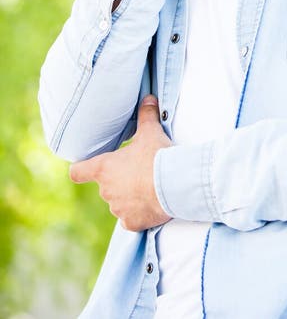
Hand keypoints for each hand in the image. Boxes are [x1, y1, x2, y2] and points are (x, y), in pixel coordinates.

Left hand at [69, 96, 172, 231]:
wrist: (173, 185)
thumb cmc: (157, 156)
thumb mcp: (151, 132)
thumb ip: (147, 115)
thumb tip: (148, 98)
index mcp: (104, 168)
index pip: (77, 172)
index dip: (81, 168)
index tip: (84, 166)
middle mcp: (106, 191)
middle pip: (105, 185)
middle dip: (119, 179)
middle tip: (139, 170)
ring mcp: (118, 209)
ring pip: (119, 202)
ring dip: (129, 196)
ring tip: (149, 186)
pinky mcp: (131, 223)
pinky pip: (131, 219)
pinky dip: (139, 213)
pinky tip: (152, 204)